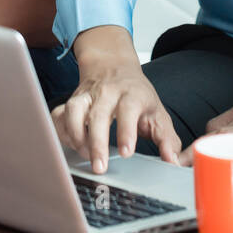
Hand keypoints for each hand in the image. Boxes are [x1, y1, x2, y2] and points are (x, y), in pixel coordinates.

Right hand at [52, 57, 180, 172]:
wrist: (114, 66)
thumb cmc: (137, 95)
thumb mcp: (158, 113)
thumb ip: (167, 140)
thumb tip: (173, 162)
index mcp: (132, 95)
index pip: (129, 110)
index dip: (126, 131)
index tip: (126, 153)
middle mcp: (107, 93)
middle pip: (98, 115)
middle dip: (97, 143)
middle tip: (99, 167)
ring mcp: (87, 95)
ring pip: (74, 112)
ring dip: (77, 136)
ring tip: (85, 156)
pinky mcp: (72, 100)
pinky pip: (59, 115)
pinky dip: (61, 131)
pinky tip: (71, 144)